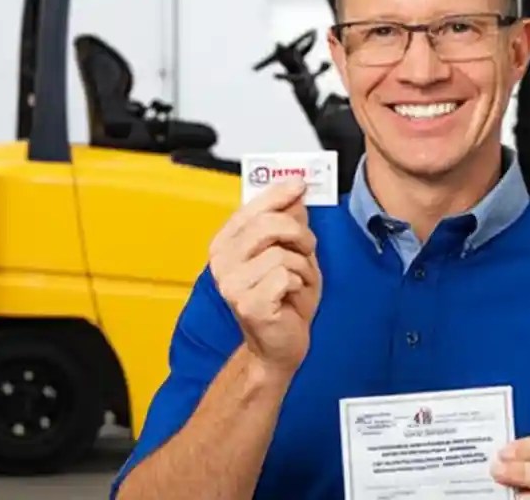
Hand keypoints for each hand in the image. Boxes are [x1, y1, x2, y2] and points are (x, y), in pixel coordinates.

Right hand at [207, 179, 321, 376]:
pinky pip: (286, 276)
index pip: (251, 208)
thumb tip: (295, 191)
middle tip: (307, 247)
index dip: (278, 194)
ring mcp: (231, 285)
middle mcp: (222, 262)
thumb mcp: (291, 252)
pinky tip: (291, 298)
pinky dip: (300, 285)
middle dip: (299, 234)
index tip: (299, 183)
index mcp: (226, 244)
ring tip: (296, 283)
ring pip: (282, 253)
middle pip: (268, 225)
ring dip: (302, 268)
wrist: (280, 345)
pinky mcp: (248, 304)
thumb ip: (290, 222)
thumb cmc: (283, 299)